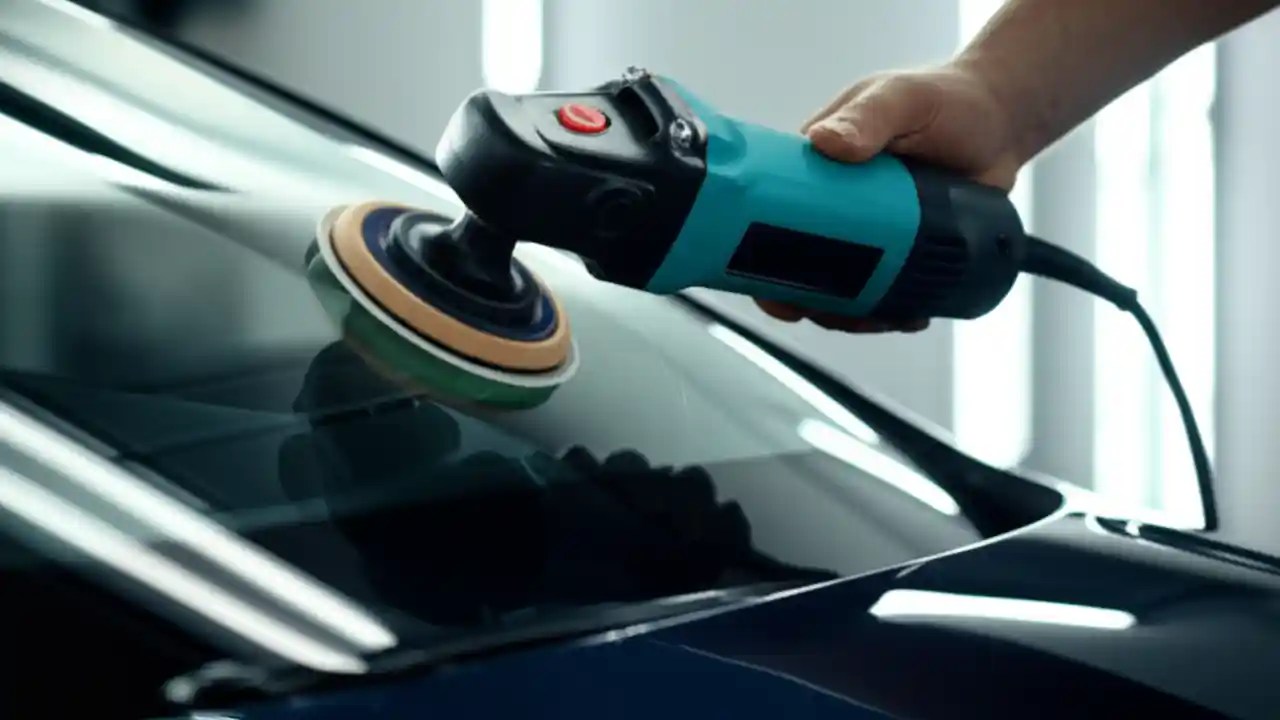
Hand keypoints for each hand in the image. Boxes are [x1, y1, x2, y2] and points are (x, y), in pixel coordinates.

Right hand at [757, 62, 1022, 332]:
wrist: (1002, 119)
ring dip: (856, 314)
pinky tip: (911, 316)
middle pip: (805, 266)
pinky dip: (895, 310)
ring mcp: (871, 233)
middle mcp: (835, 206)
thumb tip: (826, 143)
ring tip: (884, 320)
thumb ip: (868, 117)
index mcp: (817, 169)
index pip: (771, 218)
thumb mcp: (901, 98)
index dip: (762, 261)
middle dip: (815, 301)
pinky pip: (890, 290)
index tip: (775, 293)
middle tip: (841, 316)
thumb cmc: (946, 98)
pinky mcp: (906, 250)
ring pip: (846, 287)